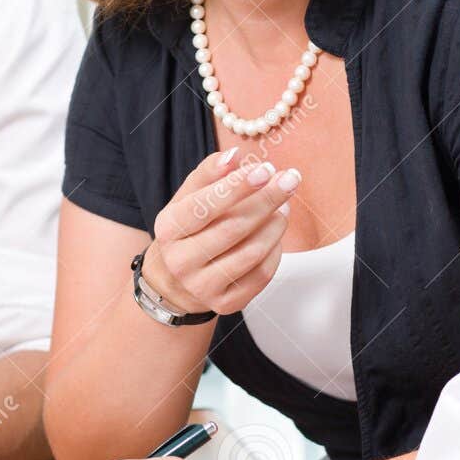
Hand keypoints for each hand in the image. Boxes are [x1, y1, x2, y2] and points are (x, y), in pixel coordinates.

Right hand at [140, 150, 299, 315]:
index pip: (205, 206)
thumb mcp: (188, 197)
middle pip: (233, 228)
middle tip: (290, 179)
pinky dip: (276, 250)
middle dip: (266, 200)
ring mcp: (203, 287)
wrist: (176, 280)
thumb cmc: (189, 228)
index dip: (237, 187)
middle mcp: (181, 261)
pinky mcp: (226, 304)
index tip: (265, 169)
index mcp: (169, 229)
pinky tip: (276, 233)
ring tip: (284, 205)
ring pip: (252, 253)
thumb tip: (235, 155)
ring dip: (275, 225)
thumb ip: (209, 173)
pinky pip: (262, 275)